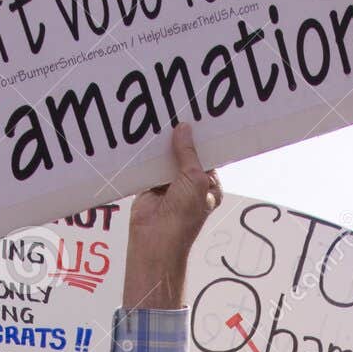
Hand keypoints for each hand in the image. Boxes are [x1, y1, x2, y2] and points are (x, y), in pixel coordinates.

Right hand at [123, 122, 221, 309]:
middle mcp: (189, 184)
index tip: (196, 116)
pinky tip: (145, 139)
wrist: (156, 240)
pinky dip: (147, 155)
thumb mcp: (194, 179)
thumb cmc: (183, 217)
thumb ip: (188, 154)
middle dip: (180, 139)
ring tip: (160, 119)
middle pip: (185, 154)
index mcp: (207, 185)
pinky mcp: (150, 186)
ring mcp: (169, 185)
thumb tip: (184, 128)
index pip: (206, 156)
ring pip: (166, 158)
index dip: (201, 138)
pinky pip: (149, 165)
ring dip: (163, 146)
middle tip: (176, 111)